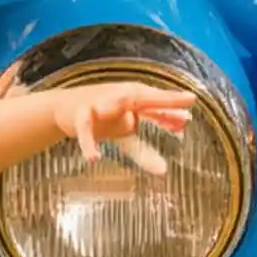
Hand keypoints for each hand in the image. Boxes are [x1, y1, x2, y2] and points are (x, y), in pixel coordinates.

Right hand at [53, 83, 196, 170]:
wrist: (63, 109)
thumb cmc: (101, 114)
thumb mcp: (130, 121)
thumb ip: (153, 123)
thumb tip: (184, 124)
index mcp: (133, 98)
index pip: (156, 100)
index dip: (173, 101)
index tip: (193, 101)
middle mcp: (119, 97)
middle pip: (142, 98)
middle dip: (160, 101)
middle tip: (180, 106)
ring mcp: (98, 105)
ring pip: (111, 106)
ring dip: (118, 110)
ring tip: (131, 122)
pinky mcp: (79, 117)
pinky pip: (85, 132)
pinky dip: (89, 145)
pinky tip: (93, 159)